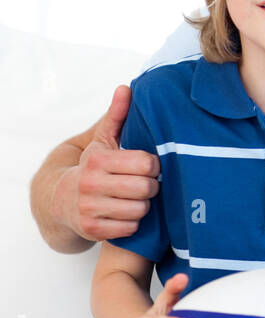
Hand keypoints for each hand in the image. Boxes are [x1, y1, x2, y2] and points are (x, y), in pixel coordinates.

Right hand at [56, 85, 160, 240]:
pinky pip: (130, 228)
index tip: (150, 166)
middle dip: (152, 186)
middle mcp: (91, 184)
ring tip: (137, 198)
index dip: (154, 165)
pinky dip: (133, 223)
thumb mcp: (102, 140)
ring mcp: (90, 209)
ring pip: (140, 210)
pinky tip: (126, 213)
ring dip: (144, 206)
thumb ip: (117, 116)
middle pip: (146, 188)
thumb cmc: (91, 168)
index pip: (147, 164)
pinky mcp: (92, 230)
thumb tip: (126, 88)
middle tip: (147, 184)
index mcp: (97, 160)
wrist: (58, 199)